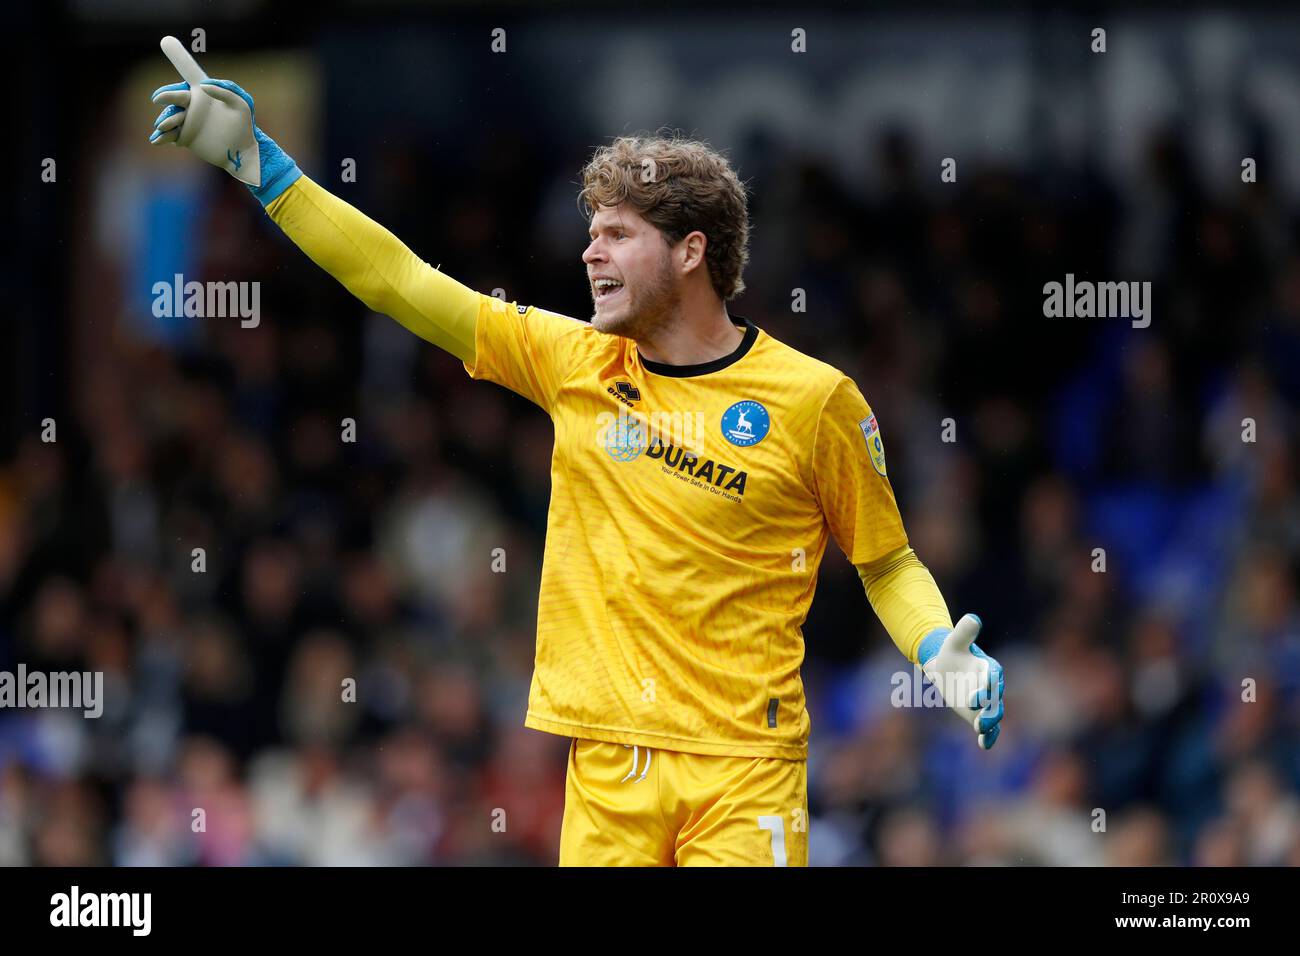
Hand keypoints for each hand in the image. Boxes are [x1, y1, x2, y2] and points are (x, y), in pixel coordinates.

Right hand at [150, 36, 300, 204]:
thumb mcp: (241, 104)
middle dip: (166, 100)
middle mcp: (191, 109)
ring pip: (169, 120)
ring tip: (163, 126)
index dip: (171, 88)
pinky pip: (170, 136)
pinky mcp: (186, 138)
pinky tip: (156, 140)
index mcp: (202, 97)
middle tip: (158, 101)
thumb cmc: (245, 124)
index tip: (161, 93)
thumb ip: (225, 90)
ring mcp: (187, 124)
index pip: (183, 88)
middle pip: (173, 102)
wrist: (244, 150)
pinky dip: (162, 137)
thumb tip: (202, 85)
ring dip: (164, 121)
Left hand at [917, 613, 1004, 749]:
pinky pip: (988, 727)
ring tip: (980, 729)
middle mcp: (991, 687)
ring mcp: (986, 702)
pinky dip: (988, 736)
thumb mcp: (955, 641)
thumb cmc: (951, 651)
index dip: (986, 687)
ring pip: (993, 714)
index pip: (991, 678)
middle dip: (989, 709)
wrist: (946, 666)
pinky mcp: (979, 714)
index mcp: (988, 668)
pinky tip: (984, 745)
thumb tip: (972, 618)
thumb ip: (964, 632)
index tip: (975, 698)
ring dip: (989, 723)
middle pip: (995, 699)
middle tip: (979, 719)